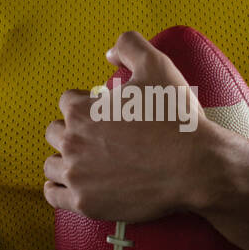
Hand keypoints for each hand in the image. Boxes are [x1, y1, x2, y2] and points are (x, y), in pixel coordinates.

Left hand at [42, 29, 220, 221]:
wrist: (195, 168)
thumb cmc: (176, 118)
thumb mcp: (158, 65)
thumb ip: (129, 45)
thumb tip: (109, 54)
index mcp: (82, 110)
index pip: (67, 101)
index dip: (86, 104)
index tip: (104, 114)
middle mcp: (72, 142)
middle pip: (55, 132)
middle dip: (73, 132)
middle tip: (98, 139)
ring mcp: (77, 175)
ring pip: (52, 165)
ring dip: (64, 161)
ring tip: (85, 163)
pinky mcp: (85, 204)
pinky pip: (53, 196)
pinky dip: (58, 189)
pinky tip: (71, 185)